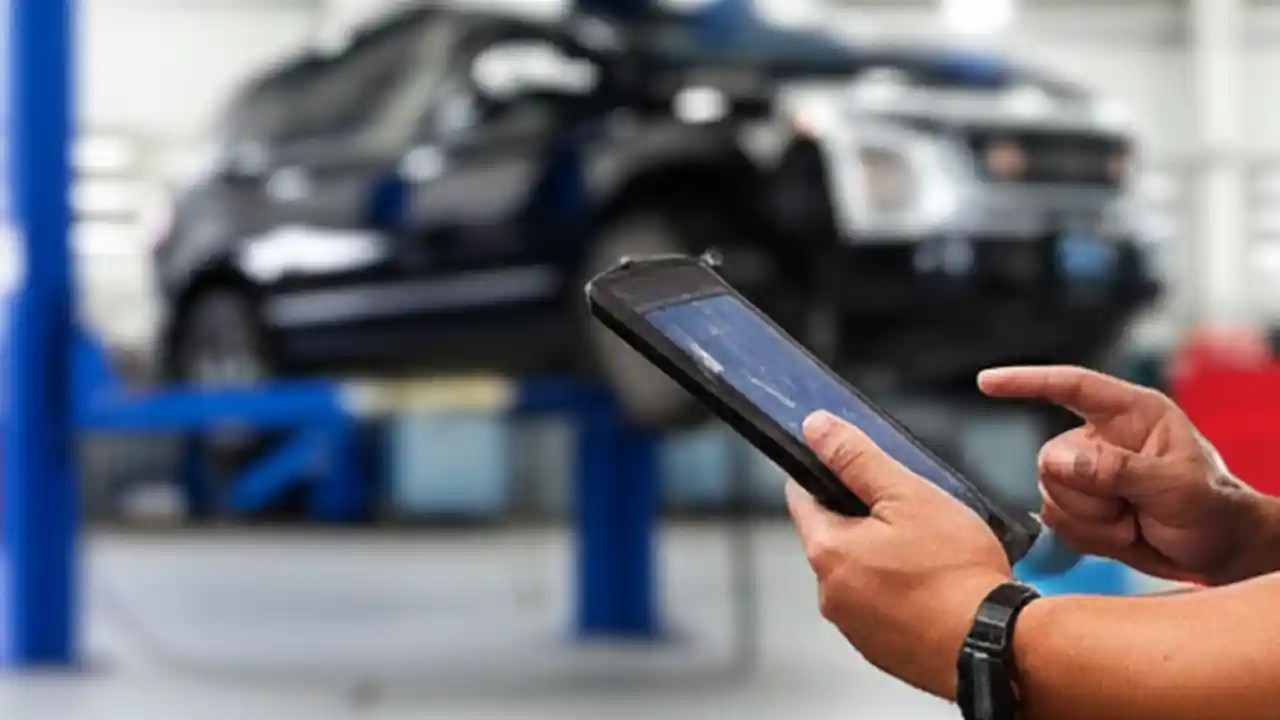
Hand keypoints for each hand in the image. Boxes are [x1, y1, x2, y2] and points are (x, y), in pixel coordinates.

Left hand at [787, 411, 1010, 700]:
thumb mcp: (908, 495)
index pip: (802, 498)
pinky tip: (934, 587)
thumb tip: (815, 428)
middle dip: (863, 519)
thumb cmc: (955, 572)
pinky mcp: (882, 651)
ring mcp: (855, 627)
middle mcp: (830, 593)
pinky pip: (880, 607)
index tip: (854, 470)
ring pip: (858, 573)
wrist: (998, 647)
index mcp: (827, 551)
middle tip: (910, 512)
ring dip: (883, 558)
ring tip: (931, 552)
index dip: (827, 476)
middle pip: (833, 537)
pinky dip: (899, 594)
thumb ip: (857, 459)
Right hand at [979, 365, 1273, 584]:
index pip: (1070, 386)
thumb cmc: (1213, 509)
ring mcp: (1088, 474)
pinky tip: (1121, 535)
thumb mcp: (1176, 486)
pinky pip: (1055, 521)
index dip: (1027, 381)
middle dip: (1087, 494)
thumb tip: (1061, 462)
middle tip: (1131, 509)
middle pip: (1051, 458)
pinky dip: (1087, 537)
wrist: (1219, 552)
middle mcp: (1102, 438)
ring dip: (1091, 520)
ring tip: (1133, 523)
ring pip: (1050, 494)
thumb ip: (1118, 470)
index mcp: (1130, 414)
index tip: (987, 381)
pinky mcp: (1081, 507)